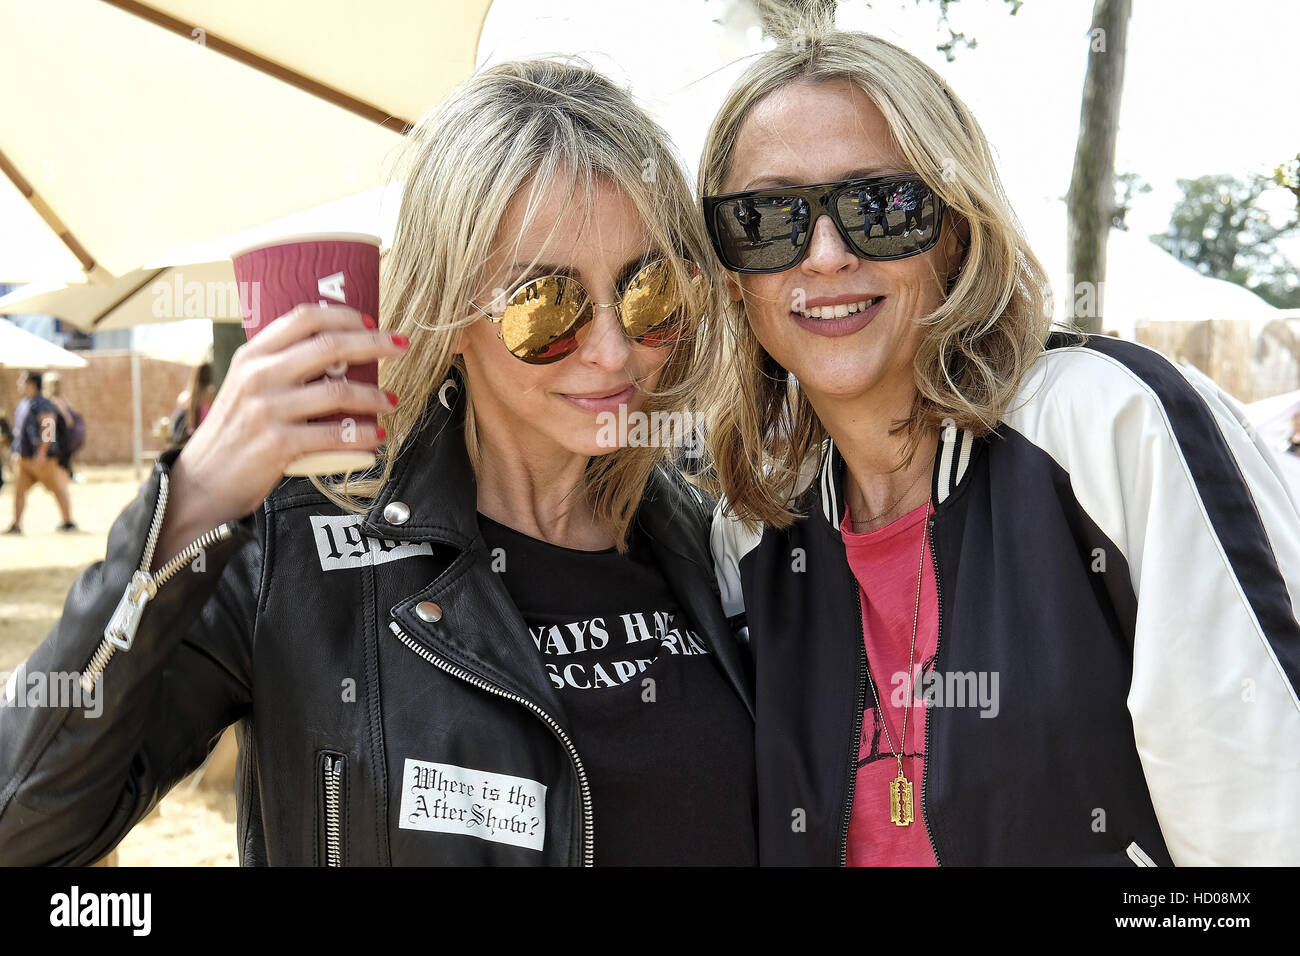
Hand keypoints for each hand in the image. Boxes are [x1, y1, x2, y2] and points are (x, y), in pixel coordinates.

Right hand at [155, 306, 407, 566]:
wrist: (203, 482)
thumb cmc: (234, 434)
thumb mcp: (247, 388)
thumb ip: (281, 367)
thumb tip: (338, 353)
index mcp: (252, 355)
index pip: (304, 317)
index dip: (344, 316)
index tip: (371, 322)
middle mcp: (258, 376)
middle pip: (330, 346)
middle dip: (374, 344)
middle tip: (401, 348)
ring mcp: (267, 409)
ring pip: (339, 391)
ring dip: (375, 396)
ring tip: (391, 401)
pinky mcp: (278, 444)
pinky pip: (334, 435)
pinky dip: (362, 435)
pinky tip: (376, 437)